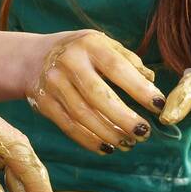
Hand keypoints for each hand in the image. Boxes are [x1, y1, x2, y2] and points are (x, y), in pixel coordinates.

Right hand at [25, 29, 162, 154]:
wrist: (32, 59)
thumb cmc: (78, 52)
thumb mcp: (101, 44)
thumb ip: (128, 60)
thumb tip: (151, 81)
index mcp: (89, 44)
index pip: (117, 68)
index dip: (139, 88)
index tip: (159, 105)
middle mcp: (69, 63)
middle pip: (98, 96)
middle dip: (125, 118)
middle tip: (144, 132)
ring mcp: (53, 84)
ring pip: (83, 116)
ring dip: (110, 133)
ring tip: (129, 143)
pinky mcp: (44, 103)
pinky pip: (69, 126)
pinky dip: (90, 141)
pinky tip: (107, 147)